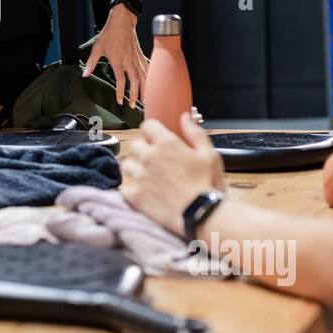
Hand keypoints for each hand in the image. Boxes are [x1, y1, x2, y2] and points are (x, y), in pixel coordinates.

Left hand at [84, 4, 149, 106]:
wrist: (122, 21)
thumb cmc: (109, 34)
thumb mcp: (97, 48)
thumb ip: (91, 63)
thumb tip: (85, 75)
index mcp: (118, 60)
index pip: (121, 80)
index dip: (121, 92)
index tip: (120, 101)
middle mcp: (129, 61)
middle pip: (135, 81)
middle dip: (135, 95)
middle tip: (133, 105)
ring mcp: (136, 58)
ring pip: (144, 76)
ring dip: (145, 89)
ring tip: (145, 100)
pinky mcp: (140, 55)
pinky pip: (146, 69)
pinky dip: (149, 78)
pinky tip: (150, 85)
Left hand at [120, 115, 224, 236]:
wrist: (202, 215)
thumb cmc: (208, 185)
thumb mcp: (209, 155)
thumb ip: (195, 133)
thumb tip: (184, 117)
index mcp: (166, 144)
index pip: (147, 125)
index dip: (152, 131)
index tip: (157, 138)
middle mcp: (149, 157)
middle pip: (134, 144)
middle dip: (143, 149)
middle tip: (154, 159)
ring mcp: (140, 177)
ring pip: (126, 164)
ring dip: (134, 167)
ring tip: (145, 175)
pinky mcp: (135, 196)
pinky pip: (123, 187)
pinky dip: (129, 188)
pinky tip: (140, 191)